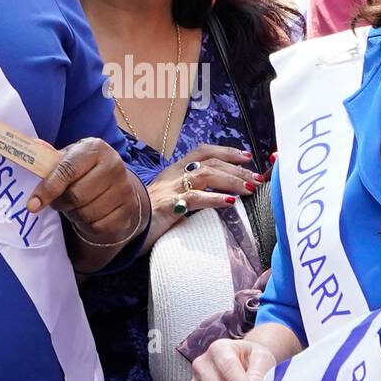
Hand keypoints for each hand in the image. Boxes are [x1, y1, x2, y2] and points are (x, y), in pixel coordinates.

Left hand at [27, 137, 145, 245]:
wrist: (114, 184)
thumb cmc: (83, 170)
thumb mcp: (68, 159)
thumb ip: (50, 158)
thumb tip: (33, 147)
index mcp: (95, 148)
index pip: (67, 170)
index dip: (48, 188)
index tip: (33, 205)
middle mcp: (114, 165)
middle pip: (76, 196)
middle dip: (61, 203)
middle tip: (59, 202)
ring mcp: (124, 188)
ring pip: (87, 213)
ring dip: (74, 215)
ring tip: (75, 207)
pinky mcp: (129, 209)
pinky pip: (99, 226)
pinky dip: (88, 226)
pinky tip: (89, 216)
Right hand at [148, 145, 265, 228]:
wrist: (123, 229)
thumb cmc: (148, 216)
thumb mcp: (170, 198)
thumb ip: (189, 191)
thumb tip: (218, 193)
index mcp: (174, 170)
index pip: (203, 151)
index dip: (226, 151)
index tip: (247, 156)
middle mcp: (173, 174)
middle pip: (211, 162)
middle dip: (237, 169)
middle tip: (257, 178)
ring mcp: (170, 189)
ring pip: (206, 175)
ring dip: (232, 180)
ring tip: (250, 188)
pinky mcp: (169, 206)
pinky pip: (196, 198)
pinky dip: (215, 199)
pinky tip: (230, 202)